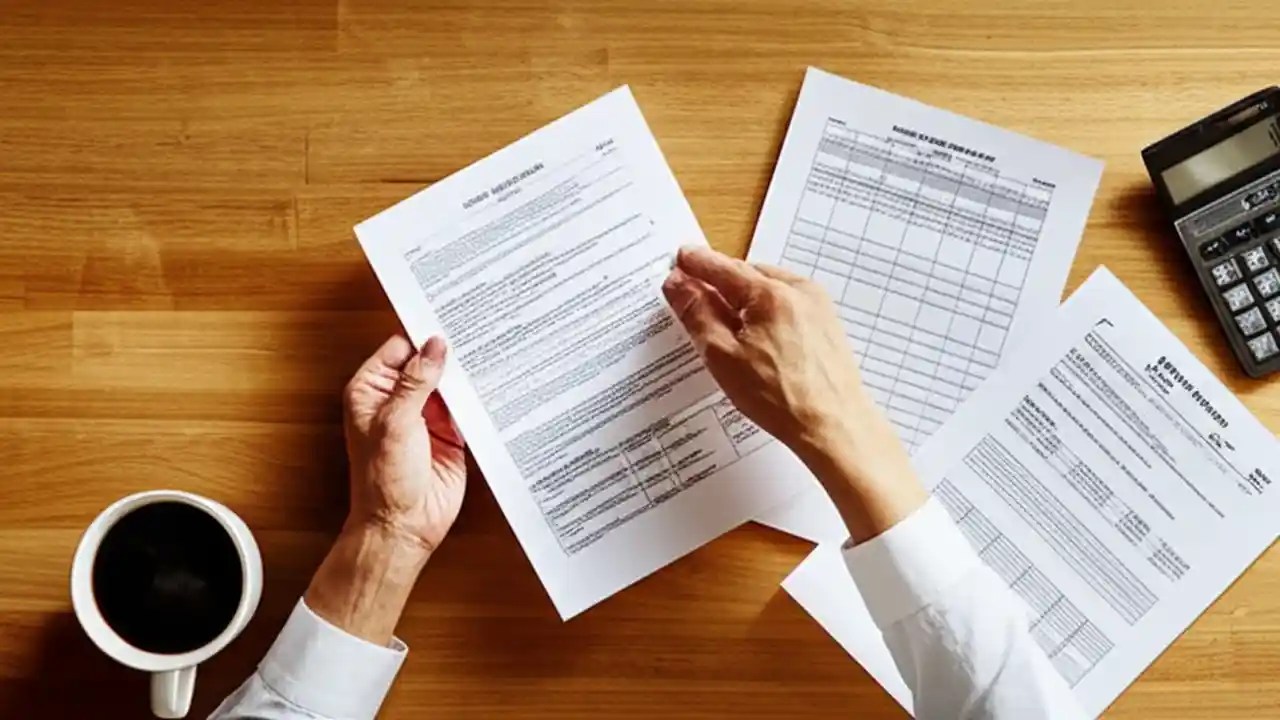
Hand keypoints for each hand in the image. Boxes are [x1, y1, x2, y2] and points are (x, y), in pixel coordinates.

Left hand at [304, 334, 466, 645]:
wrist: (403, 527)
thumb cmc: (384, 480)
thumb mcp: (396, 422)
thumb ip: (417, 381)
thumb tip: (435, 345)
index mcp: (372, 390)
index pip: (400, 348)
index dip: (423, 334)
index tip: (450, 318)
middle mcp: (398, 400)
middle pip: (428, 363)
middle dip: (450, 352)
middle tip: (479, 328)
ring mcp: (426, 417)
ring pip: (451, 384)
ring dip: (468, 375)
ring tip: (494, 351)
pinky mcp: (451, 435)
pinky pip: (468, 409)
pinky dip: (480, 400)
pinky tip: (497, 384)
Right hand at [661, 246, 925, 540]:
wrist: (833, 426)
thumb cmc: (780, 398)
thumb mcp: (723, 356)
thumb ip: (697, 314)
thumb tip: (678, 284)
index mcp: (771, 293)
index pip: (722, 268)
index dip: (695, 264)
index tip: (678, 260)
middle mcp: (798, 291)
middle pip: (746, 276)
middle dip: (718, 282)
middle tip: (691, 293)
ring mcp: (816, 306)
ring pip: (767, 291)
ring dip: (742, 299)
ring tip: (720, 322)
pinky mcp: (825, 324)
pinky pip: (786, 306)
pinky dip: (764, 312)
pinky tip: (753, 335)